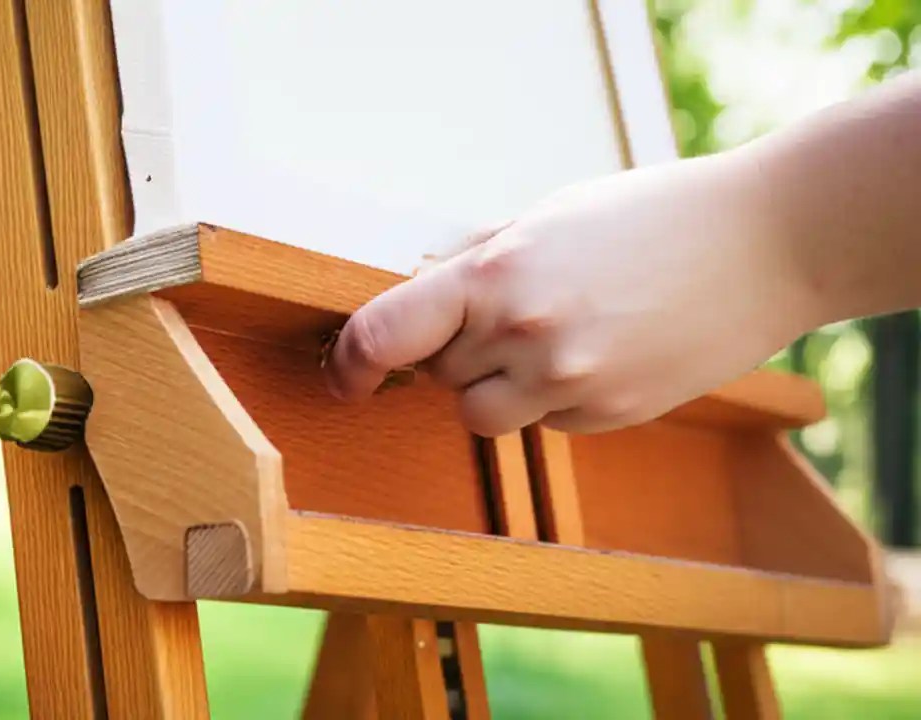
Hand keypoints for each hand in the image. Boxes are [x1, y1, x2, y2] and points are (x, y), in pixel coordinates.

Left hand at [324, 150, 814, 435]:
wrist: (764, 244)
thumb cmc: (650, 215)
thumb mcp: (546, 217)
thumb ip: (475, 261)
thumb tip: (415, 290)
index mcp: (496, 273)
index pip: (386, 334)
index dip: (351, 360)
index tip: (346, 374)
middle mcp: (524, 336)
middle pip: (439, 375)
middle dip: (454, 351)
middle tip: (507, 313)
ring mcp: (569, 384)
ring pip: (482, 414)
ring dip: (494, 387)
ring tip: (551, 338)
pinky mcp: (608, 416)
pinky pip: (544, 422)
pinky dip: (553, 398)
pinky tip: (602, 351)